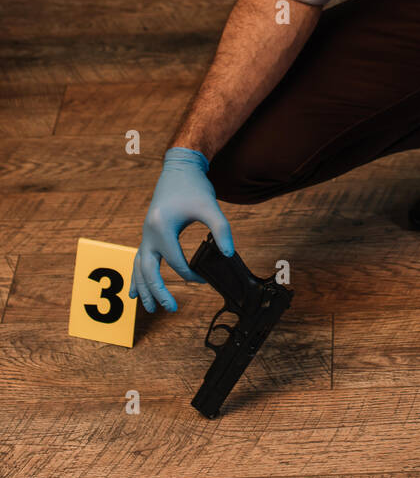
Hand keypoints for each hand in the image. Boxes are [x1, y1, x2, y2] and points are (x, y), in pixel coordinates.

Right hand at [130, 146, 233, 313]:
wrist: (179, 168)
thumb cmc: (194, 187)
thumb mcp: (210, 207)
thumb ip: (221, 230)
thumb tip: (228, 255)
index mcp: (162, 228)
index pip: (176, 262)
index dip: (192, 275)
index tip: (205, 280)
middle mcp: (149, 233)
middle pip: (149, 270)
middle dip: (158, 291)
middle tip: (170, 309)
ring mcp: (146, 234)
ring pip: (139, 267)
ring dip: (143, 288)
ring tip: (148, 308)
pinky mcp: (148, 233)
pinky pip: (138, 259)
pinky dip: (137, 275)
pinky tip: (133, 290)